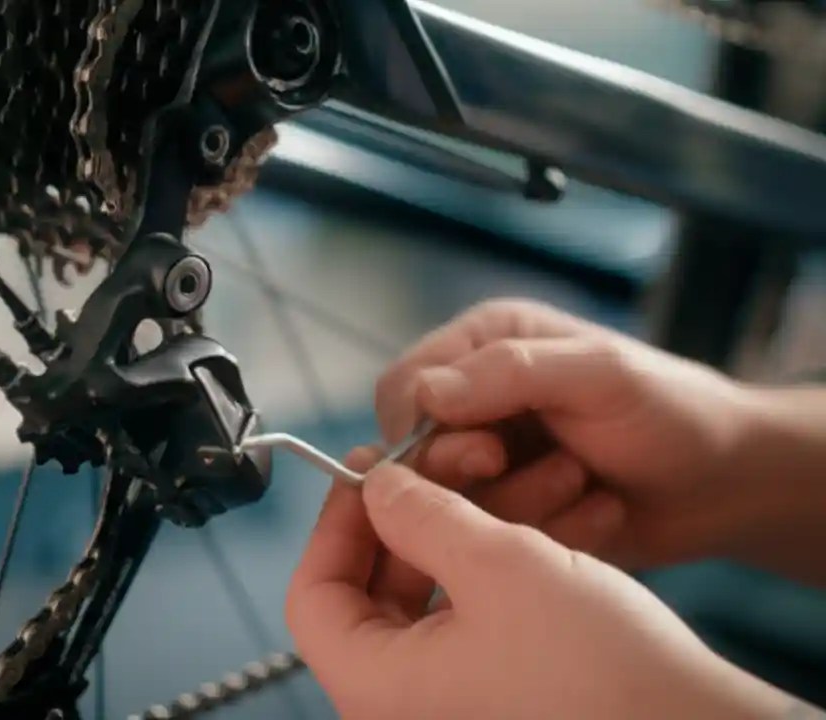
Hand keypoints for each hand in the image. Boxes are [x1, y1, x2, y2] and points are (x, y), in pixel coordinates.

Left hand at [285, 452, 794, 719]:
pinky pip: (483, 624)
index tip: (372, 470)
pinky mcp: (505, 702)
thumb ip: (420, 515)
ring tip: (544, 479)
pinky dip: (513, 572)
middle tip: (458, 461)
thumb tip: (376, 486)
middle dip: (428, 514)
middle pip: (378, 591)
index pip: (313, 596)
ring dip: (485, 531)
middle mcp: (403, 708)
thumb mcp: (498, 564)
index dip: (339, 522)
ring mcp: (454, 708)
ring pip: (440, 598)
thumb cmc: (604, 676)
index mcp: (374, 688)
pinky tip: (569, 520)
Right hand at [375, 298, 759, 569]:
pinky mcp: (505, 509)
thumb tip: (424, 394)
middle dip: (473, 474)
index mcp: (484, 344)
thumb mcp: (598, 374)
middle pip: (414, 450)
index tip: (485, 456)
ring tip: (584, 485)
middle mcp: (474, 398)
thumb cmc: (673, 410)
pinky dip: (539, 530)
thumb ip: (509, 374)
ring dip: (518, 504)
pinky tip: (595, 512)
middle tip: (544, 471)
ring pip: (445, 500)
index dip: (423, 430)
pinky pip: (484, 534)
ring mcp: (488, 457)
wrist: (729, 484)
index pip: (404, 386)